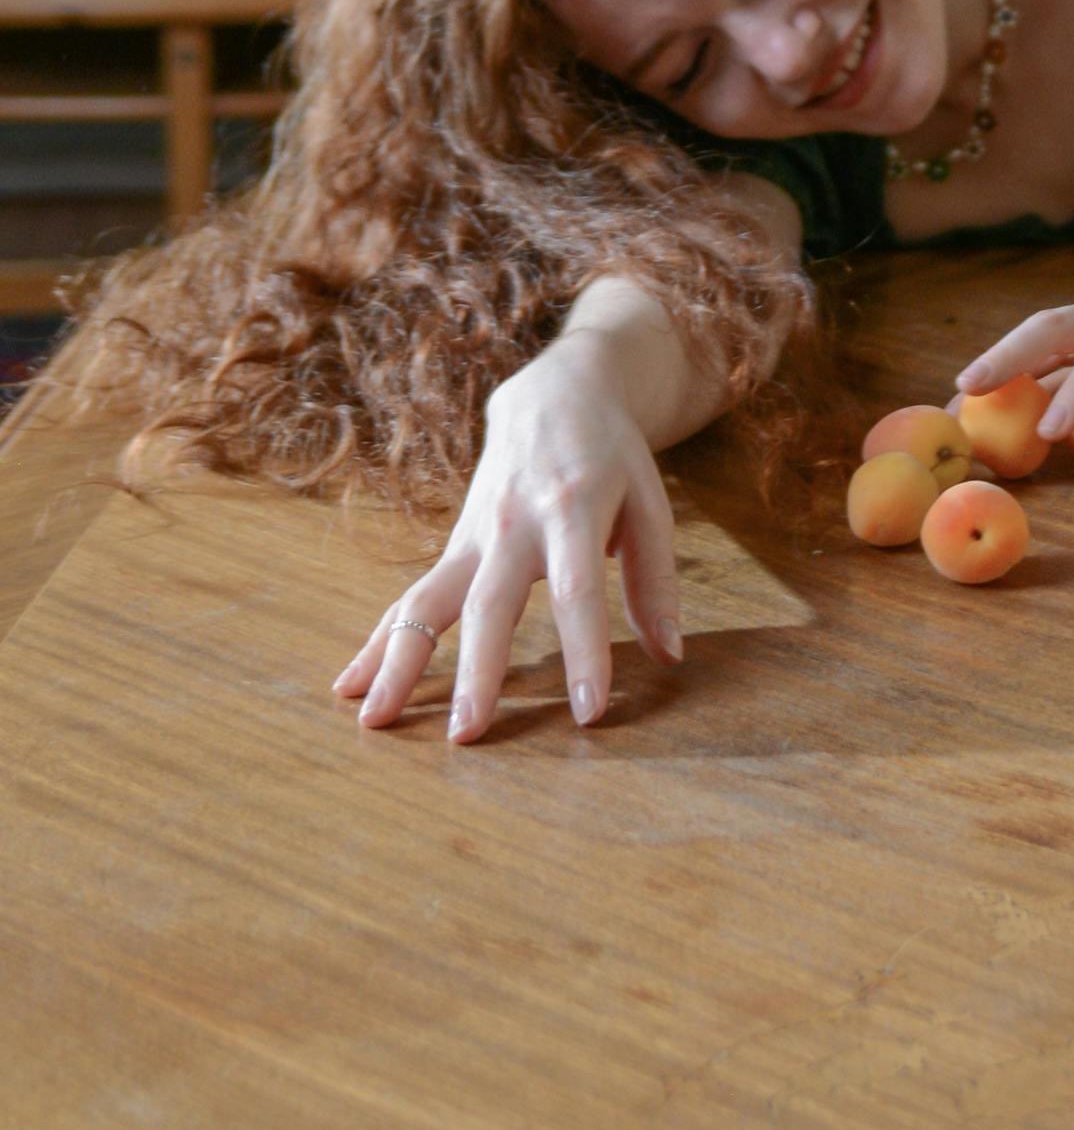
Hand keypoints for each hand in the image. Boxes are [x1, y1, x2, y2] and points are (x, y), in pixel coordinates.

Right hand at [331, 327, 685, 743]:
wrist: (554, 395)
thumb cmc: (611, 458)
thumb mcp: (650, 503)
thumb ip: (656, 580)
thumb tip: (668, 656)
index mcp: (574, 508)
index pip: (579, 590)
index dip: (584, 651)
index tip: (589, 712)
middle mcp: (513, 523)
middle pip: (489, 603)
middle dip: (476, 670)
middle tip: (466, 733)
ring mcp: (473, 535)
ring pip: (427, 600)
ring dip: (398, 661)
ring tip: (374, 720)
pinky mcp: (451, 546)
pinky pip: (408, 597)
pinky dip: (375, 641)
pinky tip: (349, 687)